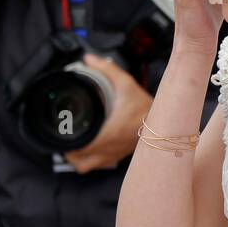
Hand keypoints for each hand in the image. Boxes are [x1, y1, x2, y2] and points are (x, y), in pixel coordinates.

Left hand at [63, 53, 152, 173]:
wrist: (166, 122)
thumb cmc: (145, 106)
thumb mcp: (126, 83)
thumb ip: (106, 69)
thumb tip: (89, 59)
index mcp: (106, 135)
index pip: (78, 149)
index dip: (65, 144)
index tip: (61, 133)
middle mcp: (109, 150)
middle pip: (78, 162)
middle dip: (68, 152)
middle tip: (65, 137)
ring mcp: (115, 155)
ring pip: (88, 167)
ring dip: (79, 160)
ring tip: (76, 145)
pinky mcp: (121, 156)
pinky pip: (101, 166)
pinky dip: (93, 161)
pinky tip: (93, 148)